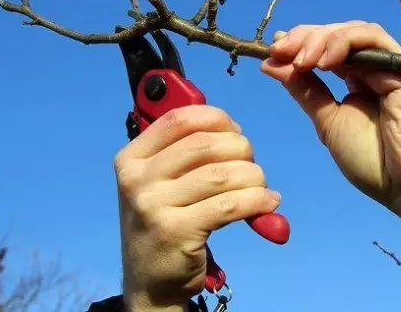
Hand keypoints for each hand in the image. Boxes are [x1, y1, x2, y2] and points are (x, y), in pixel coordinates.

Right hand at [114, 105, 280, 310]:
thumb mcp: (158, 182)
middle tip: (251, 164)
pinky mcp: (176, 232)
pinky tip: (268, 203)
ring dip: (253, 176)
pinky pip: (230, 205)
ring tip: (261, 186)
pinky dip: (257, 200)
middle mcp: (137, 179)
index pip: (178, 119)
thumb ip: (184, 152)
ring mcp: (153, 206)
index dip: (215, 118)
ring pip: (221, 174)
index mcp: (132, 158)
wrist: (150, 281)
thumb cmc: (164, 222)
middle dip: (240, 148)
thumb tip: (233, 129)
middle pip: (204, 144)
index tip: (235, 131)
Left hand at [260, 21, 400, 215]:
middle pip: (336, 34)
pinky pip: (373, 39)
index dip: (298, 44)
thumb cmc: (372, 159)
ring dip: (321, 39)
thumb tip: (270, 64)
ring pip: (353, 31)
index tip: (272, 53)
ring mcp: (389, 65)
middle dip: (304, 38)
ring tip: (301, 60)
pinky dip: (345, 42)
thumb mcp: (327, 121)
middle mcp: (373, 67)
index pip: (325, 47)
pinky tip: (324, 61)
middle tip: (279, 51)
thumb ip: (304, 90)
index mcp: (356, 78)